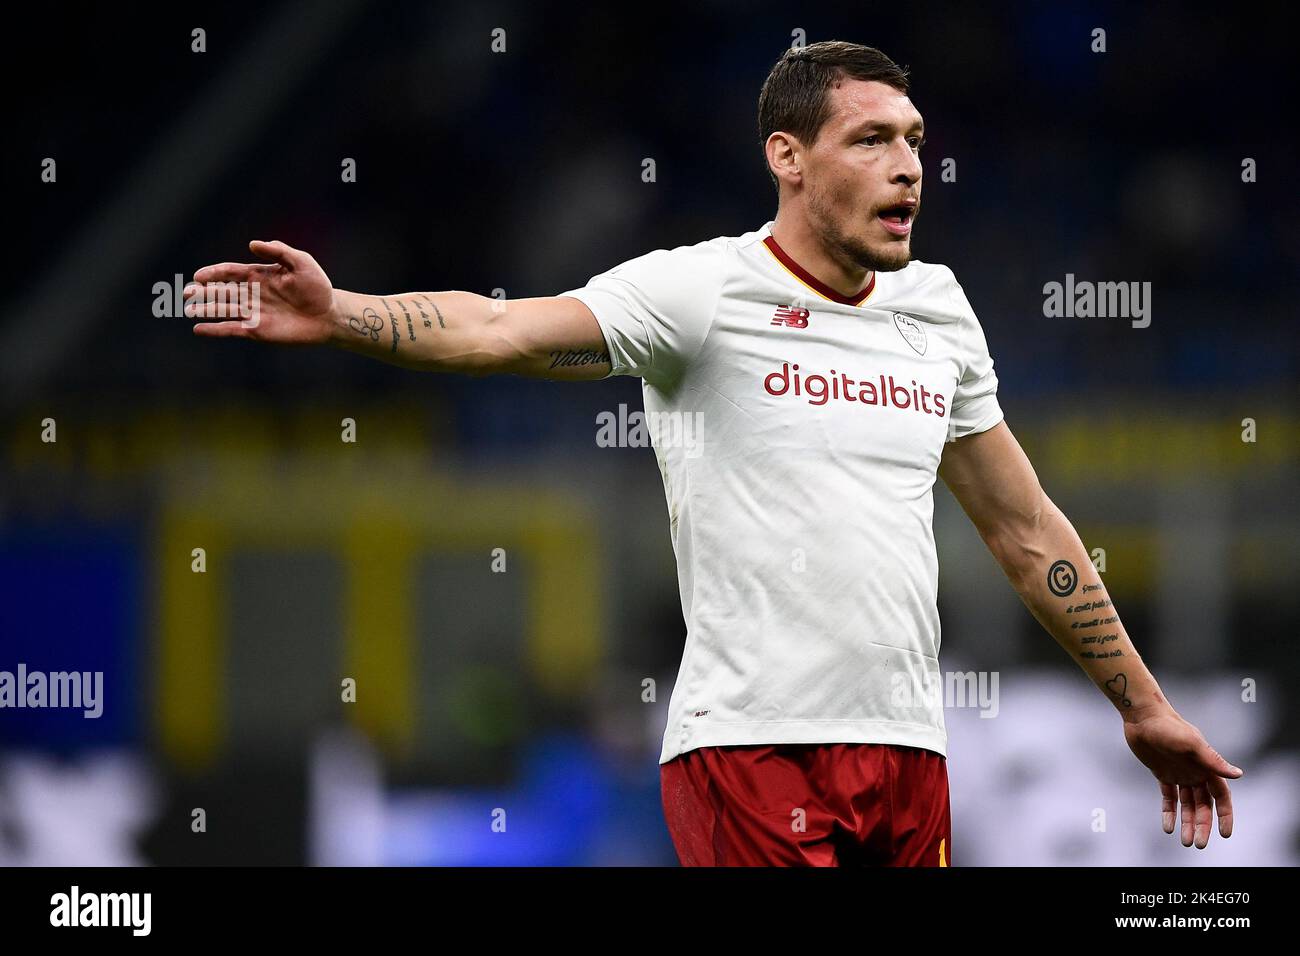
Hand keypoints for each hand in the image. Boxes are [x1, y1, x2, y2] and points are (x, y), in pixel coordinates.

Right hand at [187, 239, 336, 344]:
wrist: (329, 315)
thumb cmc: (318, 287)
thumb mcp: (301, 262)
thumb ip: (278, 251)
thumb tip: (251, 244)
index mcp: (259, 275)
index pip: (229, 272)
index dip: (213, 273)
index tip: (199, 276)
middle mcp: (252, 293)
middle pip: (222, 291)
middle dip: (203, 292)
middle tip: (186, 293)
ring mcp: (253, 312)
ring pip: (223, 309)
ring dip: (205, 309)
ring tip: (188, 309)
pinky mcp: (258, 330)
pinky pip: (232, 329)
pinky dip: (215, 330)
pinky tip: (199, 329)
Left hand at [1122, 705, 1241, 848]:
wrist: (1142, 717)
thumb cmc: (1169, 727)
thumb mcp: (1191, 744)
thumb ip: (1213, 760)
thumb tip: (1238, 774)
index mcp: (1207, 767)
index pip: (1221, 797)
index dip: (1224, 815)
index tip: (1225, 834)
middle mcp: (1196, 772)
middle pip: (1203, 805)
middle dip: (1202, 825)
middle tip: (1198, 844)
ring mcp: (1179, 774)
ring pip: (1186, 804)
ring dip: (1186, 822)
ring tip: (1184, 841)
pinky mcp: (1162, 773)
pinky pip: (1168, 797)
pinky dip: (1169, 811)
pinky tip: (1167, 826)